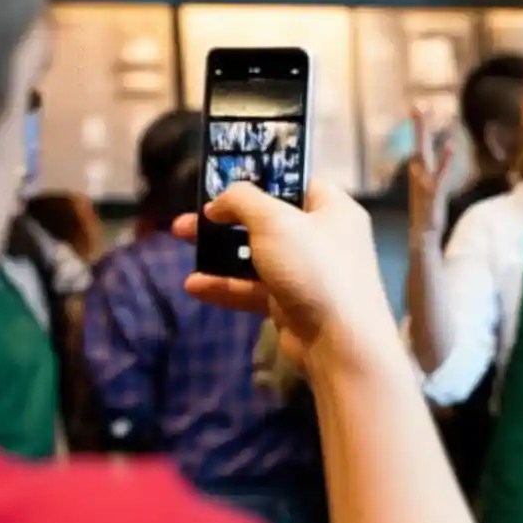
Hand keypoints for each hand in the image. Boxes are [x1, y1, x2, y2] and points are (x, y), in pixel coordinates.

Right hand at [173, 181, 391, 368]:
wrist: (341, 343)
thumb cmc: (314, 269)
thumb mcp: (274, 221)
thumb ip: (243, 200)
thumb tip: (221, 200)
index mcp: (333, 210)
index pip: (296, 183)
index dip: (262, 179)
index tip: (226, 180)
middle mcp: (323, 238)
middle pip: (269, 220)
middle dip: (227, 218)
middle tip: (192, 215)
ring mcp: (307, 274)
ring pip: (257, 255)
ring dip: (220, 251)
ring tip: (181, 241)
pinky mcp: (292, 305)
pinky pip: (254, 290)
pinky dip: (227, 285)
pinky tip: (194, 285)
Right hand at [408, 108, 458, 243]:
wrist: (423, 234)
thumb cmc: (427, 212)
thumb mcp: (426, 189)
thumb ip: (424, 174)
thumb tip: (418, 161)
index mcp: (418, 171)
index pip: (419, 144)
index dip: (419, 126)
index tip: (418, 105)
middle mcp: (418, 174)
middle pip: (419, 144)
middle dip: (420, 125)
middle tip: (419, 104)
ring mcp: (424, 182)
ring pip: (424, 154)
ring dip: (425, 135)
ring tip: (427, 119)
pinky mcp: (433, 193)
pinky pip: (440, 173)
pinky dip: (445, 159)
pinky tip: (451, 145)